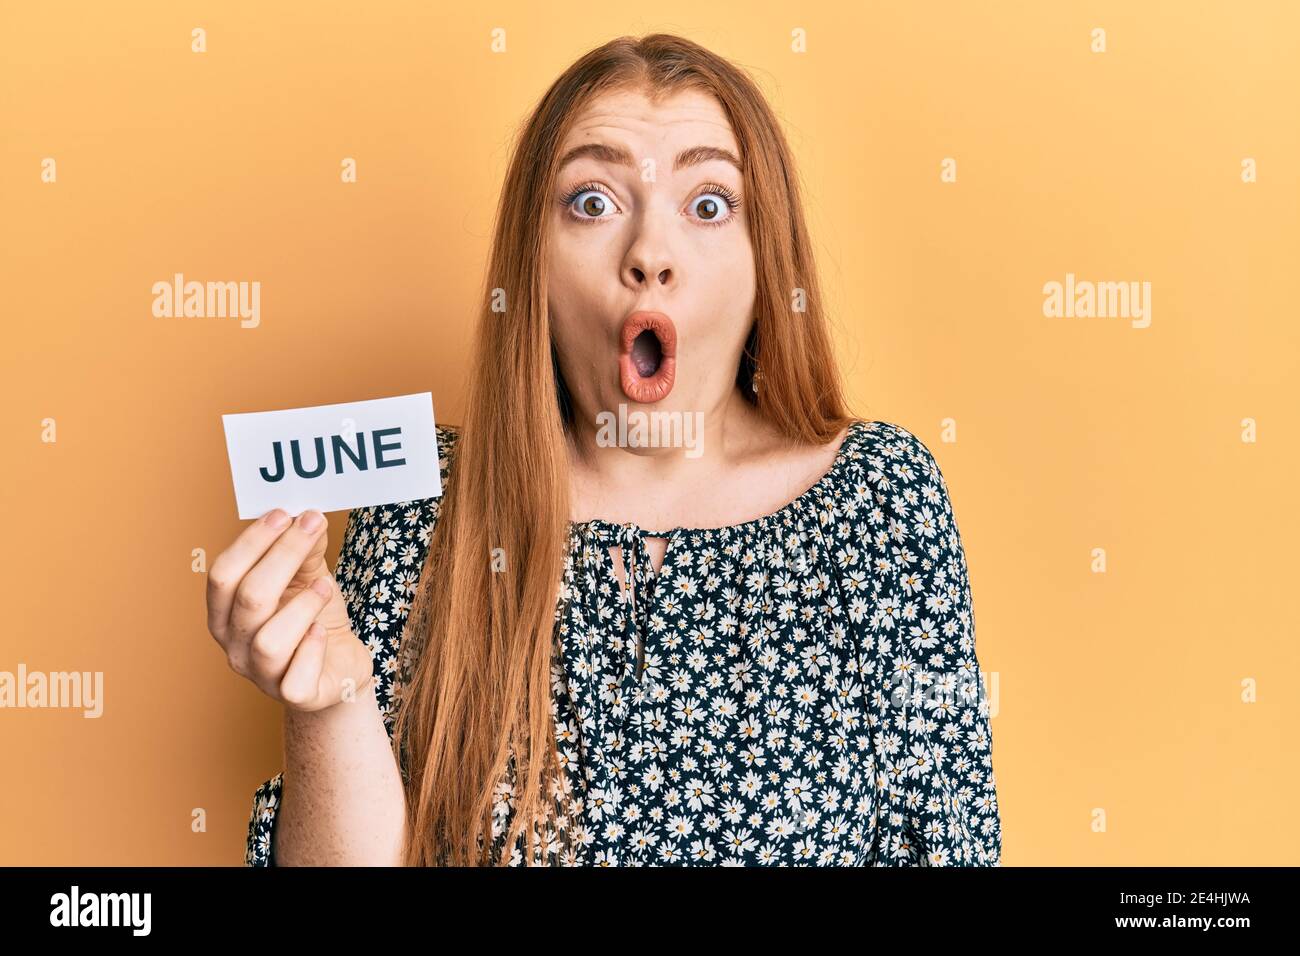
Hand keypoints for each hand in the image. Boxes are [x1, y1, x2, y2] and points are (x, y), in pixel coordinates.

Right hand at [206, 508, 374, 711]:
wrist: (340, 667)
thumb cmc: (314, 618)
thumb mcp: (310, 579)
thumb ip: (304, 552)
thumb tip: (307, 518)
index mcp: (226, 614)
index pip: (223, 575)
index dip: (252, 542)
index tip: (284, 514)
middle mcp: (235, 646)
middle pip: (248, 598)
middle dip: (283, 555)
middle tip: (313, 525)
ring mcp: (262, 676)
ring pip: (270, 640)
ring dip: (302, 606)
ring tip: (325, 587)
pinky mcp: (297, 696)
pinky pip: (296, 679)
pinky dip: (311, 650)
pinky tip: (322, 631)